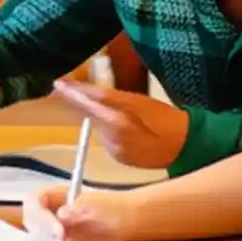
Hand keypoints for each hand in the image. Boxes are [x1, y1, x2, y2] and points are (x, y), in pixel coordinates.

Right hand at [22, 185, 132, 240]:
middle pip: (32, 222)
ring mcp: (53, 227)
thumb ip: (77, 208)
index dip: (41, 217)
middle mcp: (50, 210)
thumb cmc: (112, 206)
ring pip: (39, 238)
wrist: (127, 221)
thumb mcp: (96, 204)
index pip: (34, 203)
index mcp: (54, 194)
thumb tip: (60, 215)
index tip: (58, 230)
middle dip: (45, 234)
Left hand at [52, 80, 188, 168]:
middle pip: (89, 114)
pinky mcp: (117, 157)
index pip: (89, 100)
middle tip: (81, 92)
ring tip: (123, 116)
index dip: (73, 92)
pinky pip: (106, 140)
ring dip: (101, 119)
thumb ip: (111, 98)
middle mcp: (112, 134)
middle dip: (83, 103)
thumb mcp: (139, 100)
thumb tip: (85, 93)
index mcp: (119, 116)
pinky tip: (127, 132)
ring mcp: (113, 147)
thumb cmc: (165, 117)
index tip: (58, 83)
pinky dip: (110, 133)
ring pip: (97, 127)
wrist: (182, 145)